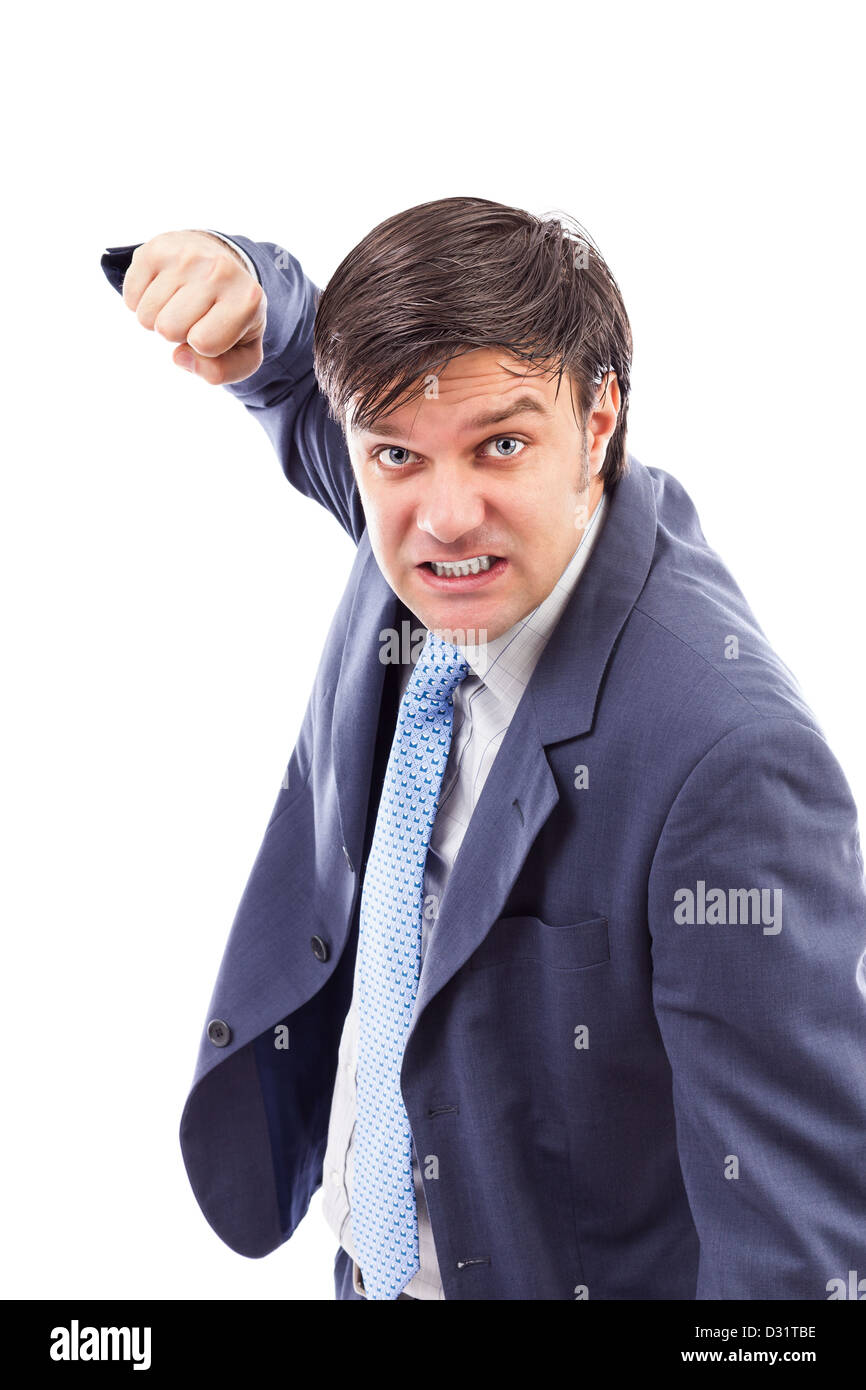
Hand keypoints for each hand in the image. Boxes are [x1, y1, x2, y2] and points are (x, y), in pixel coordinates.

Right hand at [121, 230, 266, 383]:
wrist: (222, 266)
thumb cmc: (230, 319)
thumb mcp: (242, 355)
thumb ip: (220, 372)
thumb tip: (180, 356)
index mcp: (248, 298)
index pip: (204, 344)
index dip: (203, 346)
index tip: (214, 329)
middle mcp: (219, 270)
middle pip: (169, 330)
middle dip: (177, 333)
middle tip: (194, 316)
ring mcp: (186, 255)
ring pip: (147, 316)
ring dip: (159, 319)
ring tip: (180, 302)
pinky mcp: (156, 248)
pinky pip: (130, 297)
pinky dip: (142, 302)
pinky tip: (164, 290)